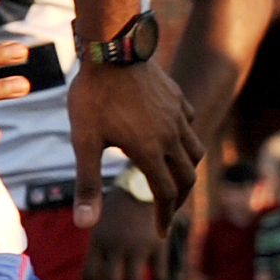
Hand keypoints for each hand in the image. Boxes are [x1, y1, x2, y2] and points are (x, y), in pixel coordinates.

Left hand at [70, 52, 201, 229]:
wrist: (112, 47)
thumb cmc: (93, 95)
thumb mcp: (84, 141)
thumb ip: (87, 184)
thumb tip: (84, 225)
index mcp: (149, 151)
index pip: (165, 194)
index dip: (164, 217)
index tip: (160, 232)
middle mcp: (170, 136)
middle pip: (187, 177)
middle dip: (179, 199)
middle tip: (169, 211)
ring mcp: (177, 116)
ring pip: (195, 151)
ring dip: (187, 170)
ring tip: (175, 177)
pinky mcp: (177, 98)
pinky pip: (190, 124)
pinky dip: (185, 138)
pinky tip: (171, 137)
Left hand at [79, 192, 165, 279]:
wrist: (146, 182)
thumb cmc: (121, 205)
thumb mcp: (102, 223)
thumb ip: (99, 249)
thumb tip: (96, 279)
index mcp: (98, 241)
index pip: (90, 277)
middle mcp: (115, 246)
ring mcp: (137, 247)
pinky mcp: (158, 245)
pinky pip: (157, 275)